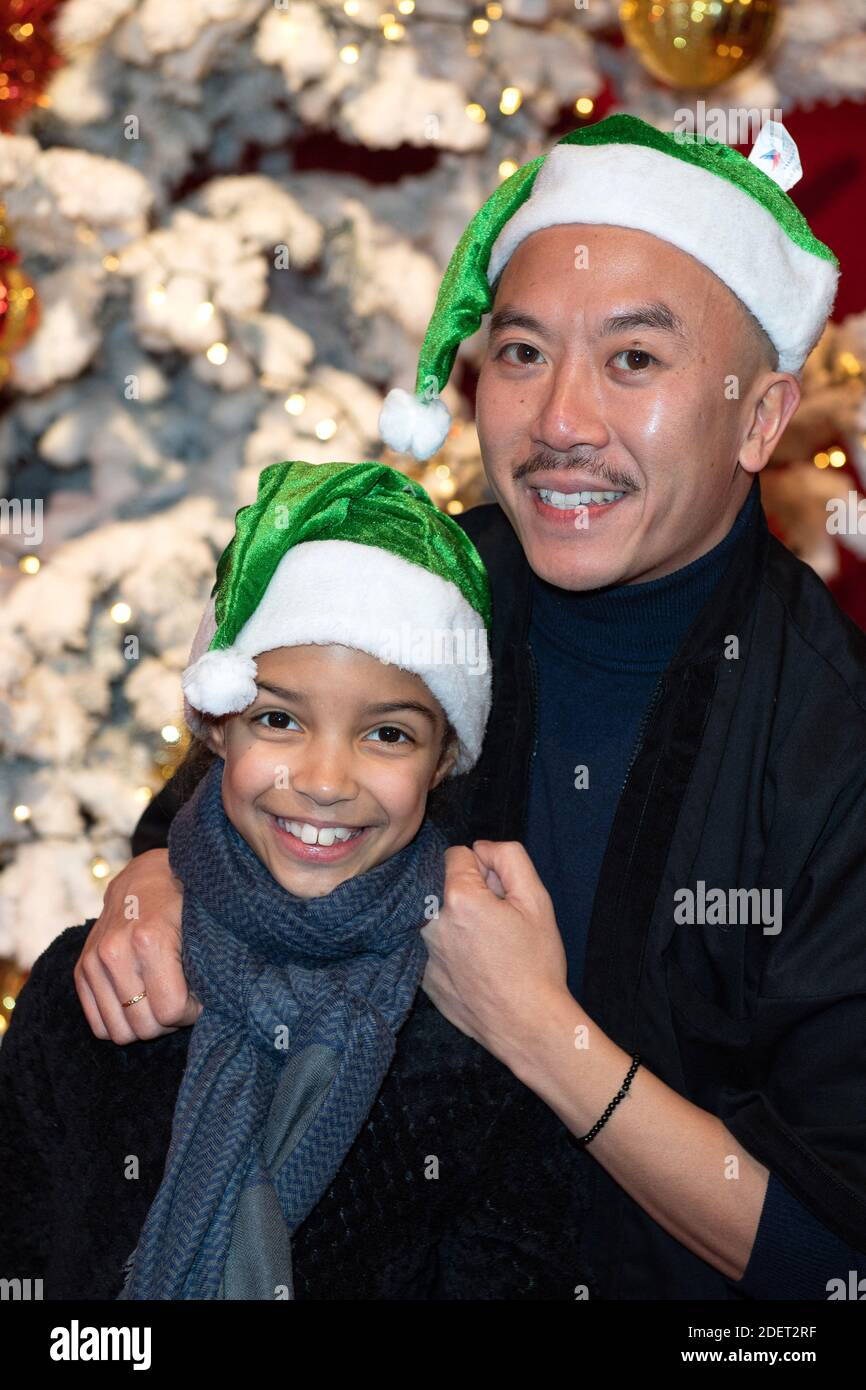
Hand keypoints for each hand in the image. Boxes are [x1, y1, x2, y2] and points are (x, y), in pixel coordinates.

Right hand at [73, 847, 201, 1042]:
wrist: (146, 877)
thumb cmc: (183, 902)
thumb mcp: (202, 927)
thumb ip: (208, 968)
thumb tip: (220, 1006)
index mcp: (149, 940)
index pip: (170, 1010)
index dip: (192, 1012)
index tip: (200, 998)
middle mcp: (114, 952)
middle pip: (144, 1026)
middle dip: (170, 1020)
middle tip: (182, 999)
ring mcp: (93, 962)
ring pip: (119, 1032)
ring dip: (145, 1023)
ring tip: (162, 998)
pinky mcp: (81, 970)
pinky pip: (98, 1025)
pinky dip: (122, 1021)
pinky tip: (141, 1000)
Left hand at [420, 840, 568, 1065]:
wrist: (526, 1025)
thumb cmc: (536, 963)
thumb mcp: (536, 900)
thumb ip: (508, 858)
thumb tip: (481, 848)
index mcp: (457, 897)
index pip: (457, 854)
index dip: (483, 869)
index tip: (499, 893)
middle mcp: (430, 920)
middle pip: (441, 882)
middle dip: (466, 891)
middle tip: (494, 920)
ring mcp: (421, 951)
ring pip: (433, 913)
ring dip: (452, 917)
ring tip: (483, 944)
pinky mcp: (420, 975)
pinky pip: (429, 943)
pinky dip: (446, 946)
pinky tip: (472, 965)